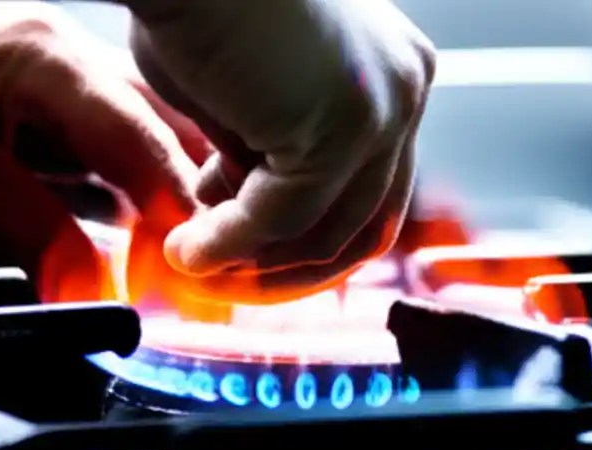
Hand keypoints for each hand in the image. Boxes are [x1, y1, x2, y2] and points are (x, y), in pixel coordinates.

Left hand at [0, 2, 203, 302]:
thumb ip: (35, 238)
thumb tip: (95, 294)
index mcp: (51, 58)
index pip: (148, 143)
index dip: (181, 216)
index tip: (197, 275)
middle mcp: (68, 58)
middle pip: (165, 137)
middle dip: (189, 210)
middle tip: (201, 277)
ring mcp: (58, 79)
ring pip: (140, 147)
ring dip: (157, 207)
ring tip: (171, 268)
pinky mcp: (41, 107)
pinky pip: (102, 153)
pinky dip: (120, 200)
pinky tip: (129, 241)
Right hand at [128, 0, 435, 302]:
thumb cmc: (199, 4)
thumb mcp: (253, 98)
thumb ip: (269, 158)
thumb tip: (252, 225)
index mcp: (394, 77)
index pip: (371, 193)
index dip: (308, 240)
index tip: (248, 258)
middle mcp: (403, 89)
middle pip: (365, 222)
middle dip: (290, 268)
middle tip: (224, 279)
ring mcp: (381, 108)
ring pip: (328, 231)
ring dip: (256, 265)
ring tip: (194, 262)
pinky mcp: (341, 124)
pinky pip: (283, 217)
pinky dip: (231, 244)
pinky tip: (187, 249)